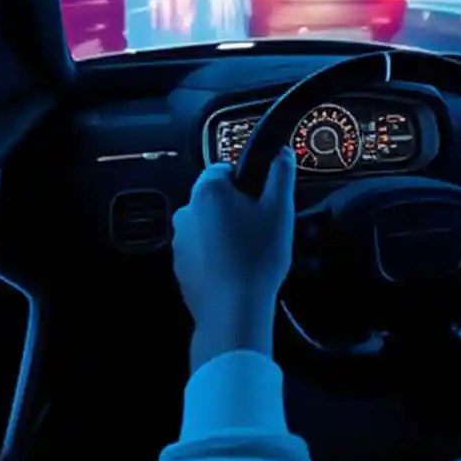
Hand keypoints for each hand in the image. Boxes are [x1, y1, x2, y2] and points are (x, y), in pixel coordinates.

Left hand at [172, 148, 295, 368]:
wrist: (233, 310)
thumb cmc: (258, 254)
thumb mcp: (279, 210)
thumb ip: (281, 174)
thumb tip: (282, 151)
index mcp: (207, 189)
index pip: (225, 169)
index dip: (247, 183)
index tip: (263, 204)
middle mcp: (186, 210)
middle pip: (215, 199)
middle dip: (236, 209)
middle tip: (261, 230)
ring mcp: (178, 240)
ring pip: (207, 226)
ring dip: (224, 232)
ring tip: (249, 255)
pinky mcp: (179, 266)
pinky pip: (201, 251)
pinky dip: (215, 255)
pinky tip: (234, 271)